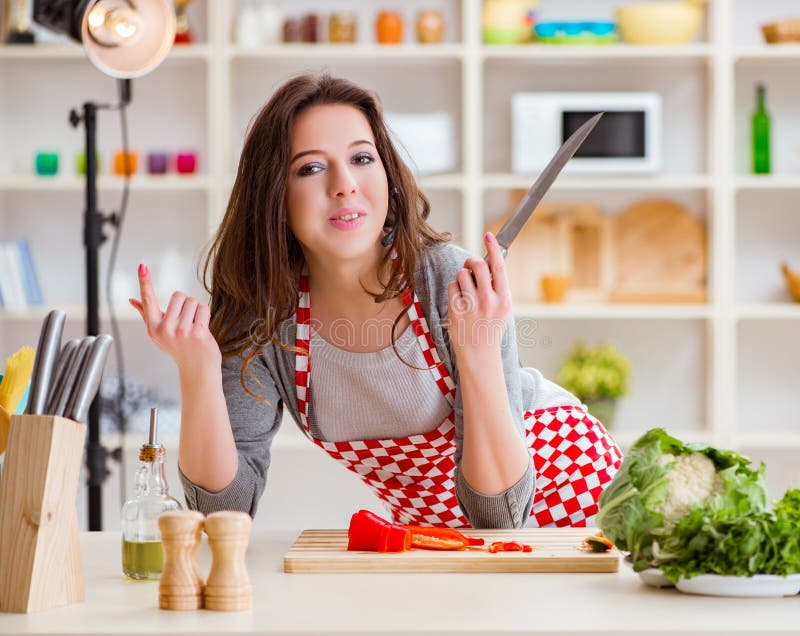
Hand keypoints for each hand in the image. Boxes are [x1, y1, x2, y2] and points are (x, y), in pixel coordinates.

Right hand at [129, 263, 221, 372]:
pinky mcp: (197, 333)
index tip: (142, 266)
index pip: (148, 300)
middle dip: (186, 304)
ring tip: (195, 327)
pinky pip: (204, 309)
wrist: (197, 369)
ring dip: (197, 311)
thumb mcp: (159, 333)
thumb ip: (147, 314)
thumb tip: (132, 299)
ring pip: (193, 301)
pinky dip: (206, 316)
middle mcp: (165, 329)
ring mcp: (181, 331)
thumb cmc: (179, 348)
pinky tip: (203, 330)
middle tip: (187, 322)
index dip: (145, 282)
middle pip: (178, 295)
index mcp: (153, 328)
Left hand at [446, 232, 511, 358]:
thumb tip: (488, 262)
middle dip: (472, 261)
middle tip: (471, 266)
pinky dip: (454, 289)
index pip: (499, 267)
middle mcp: (489, 301)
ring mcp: (472, 306)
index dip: (493, 248)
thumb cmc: (490, 328)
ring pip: (462, 274)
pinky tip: (459, 300)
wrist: (479, 354)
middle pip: (479, 265)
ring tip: (466, 289)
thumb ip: (497, 287)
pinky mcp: (456, 310)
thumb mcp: (502, 309)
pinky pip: (452, 286)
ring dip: (462, 276)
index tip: (488, 235)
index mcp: (504, 299)